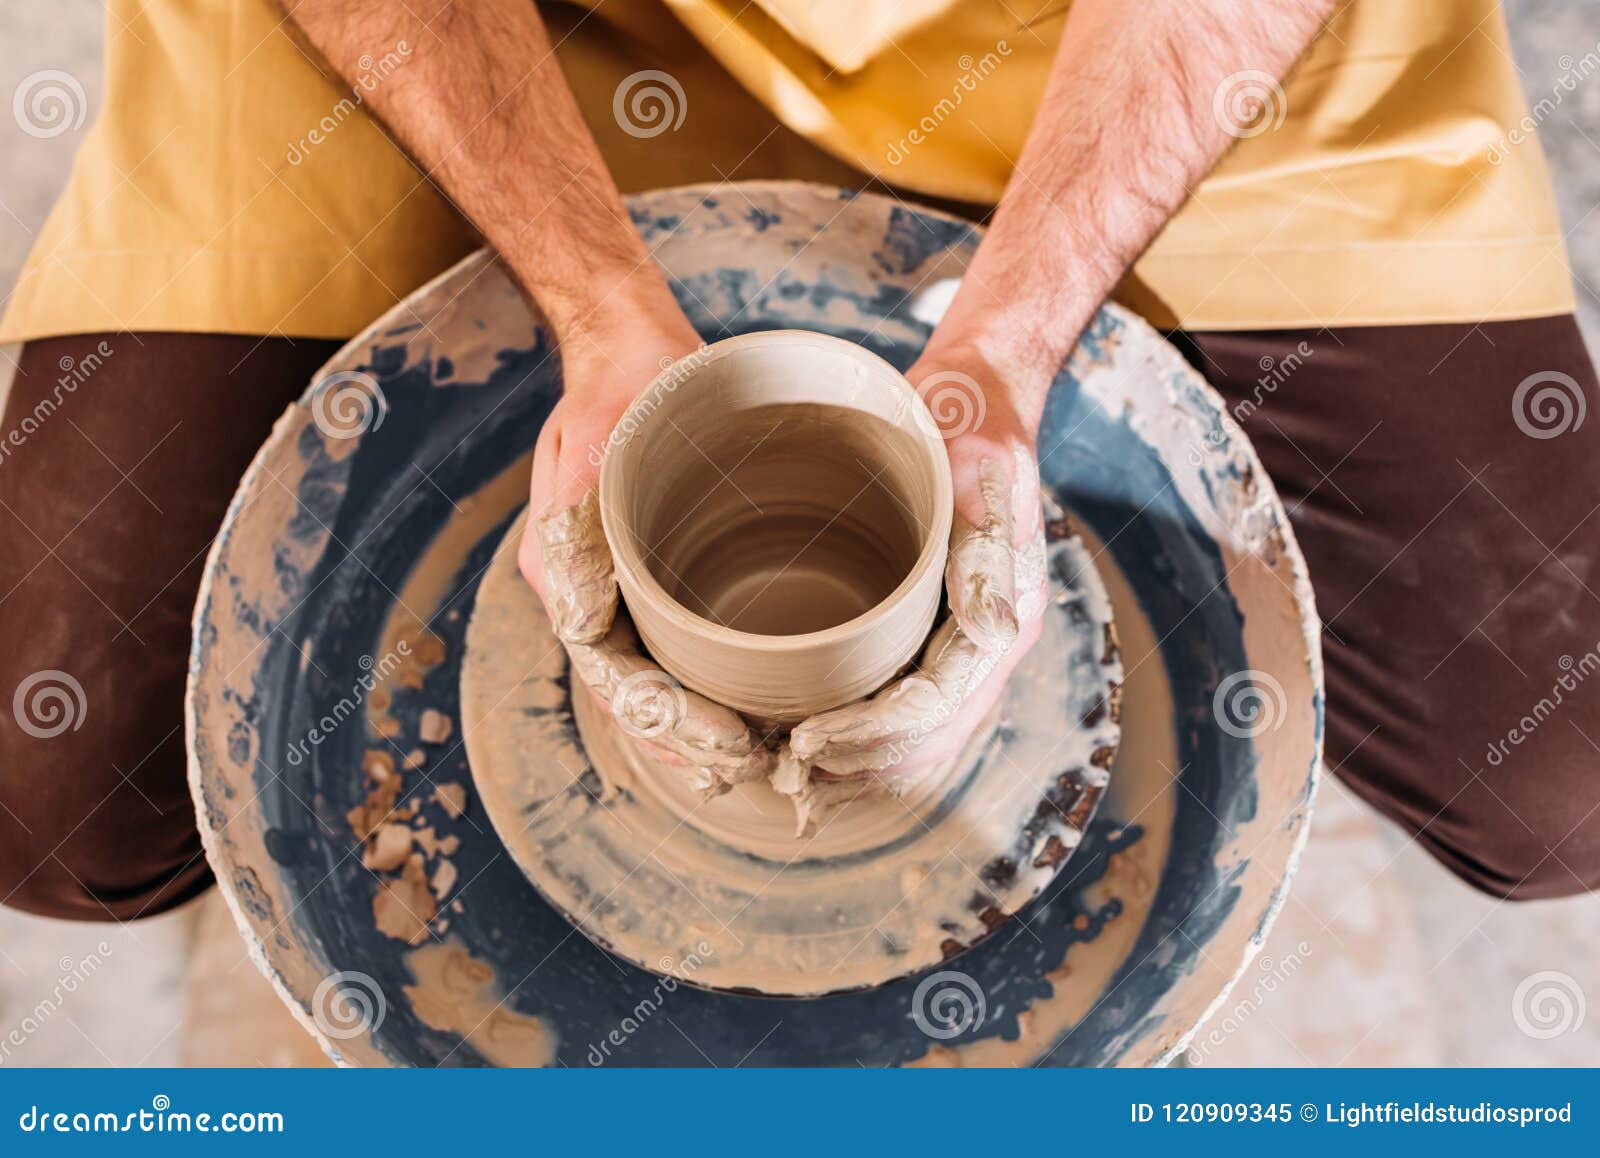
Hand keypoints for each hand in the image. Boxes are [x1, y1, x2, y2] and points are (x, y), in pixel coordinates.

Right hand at [517, 302, 774, 792]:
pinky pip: (683, 651)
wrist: (636, 356)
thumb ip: (576, 536)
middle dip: (697, 741)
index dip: (672, 722)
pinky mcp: (663, 584)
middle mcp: (592, 601)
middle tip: (764, 766)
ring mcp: (626, 595)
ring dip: (707, 729)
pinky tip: (763, 712)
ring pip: (662, 686)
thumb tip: (580, 624)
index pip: (616, 680)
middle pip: (640, 700)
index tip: (732, 743)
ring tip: (769, 760)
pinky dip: (717, 689)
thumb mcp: (589, 448)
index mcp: (567, 581)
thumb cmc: (617, 396)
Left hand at [779, 346, 1046, 826]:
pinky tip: (815, 735)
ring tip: (793, 772)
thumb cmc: (970, 421)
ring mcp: (965, 641)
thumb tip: (996, 632)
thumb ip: (985, 542)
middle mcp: (990, 642)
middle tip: (786, 771)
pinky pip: (906, 704)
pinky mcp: (935, 630)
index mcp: (1006, 614)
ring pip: (918, 735)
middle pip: (927, 740)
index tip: (807, 741)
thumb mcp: (978, 463)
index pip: (937, 709)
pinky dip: (864, 732)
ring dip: (860, 762)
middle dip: (859, 764)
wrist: (977, 393)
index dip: (873, 736)